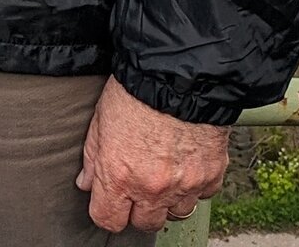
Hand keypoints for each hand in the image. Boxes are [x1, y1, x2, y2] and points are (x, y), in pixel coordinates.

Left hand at [78, 76, 228, 232]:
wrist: (178, 75)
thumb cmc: (135, 92)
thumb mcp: (100, 121)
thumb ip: (93, 158)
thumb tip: (87, 183)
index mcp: (119, 176)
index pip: (109, 220)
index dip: (107, 212)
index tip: (109, 203)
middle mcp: (152, 187)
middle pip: (144, 224)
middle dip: (138, 209)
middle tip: (137, 187)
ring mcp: (185, 185)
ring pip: (176, 214)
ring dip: (168, 200)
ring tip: (162, 174)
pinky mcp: (211, 176)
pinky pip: (202, 196)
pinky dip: (194, 186)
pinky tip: (185, 164)